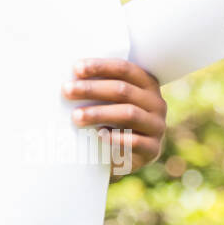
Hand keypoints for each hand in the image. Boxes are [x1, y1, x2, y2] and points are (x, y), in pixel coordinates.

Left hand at [62, 58, 165, 181]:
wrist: (122, 158)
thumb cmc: (110, 121)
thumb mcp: (107, 102)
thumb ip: (97, 88)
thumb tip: (69, 80)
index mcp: (146, 84)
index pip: (124, 69)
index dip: (100, 67)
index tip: (76, 69)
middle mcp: (156, 103)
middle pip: (123, 90)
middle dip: (92, 89)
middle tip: (67, 90)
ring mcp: (156, 126)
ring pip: (129, 114)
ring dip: (99, 113)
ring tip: (76, 116)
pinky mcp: (153, 149)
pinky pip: (136, 142)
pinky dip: (116, 137)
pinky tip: (99, 135)